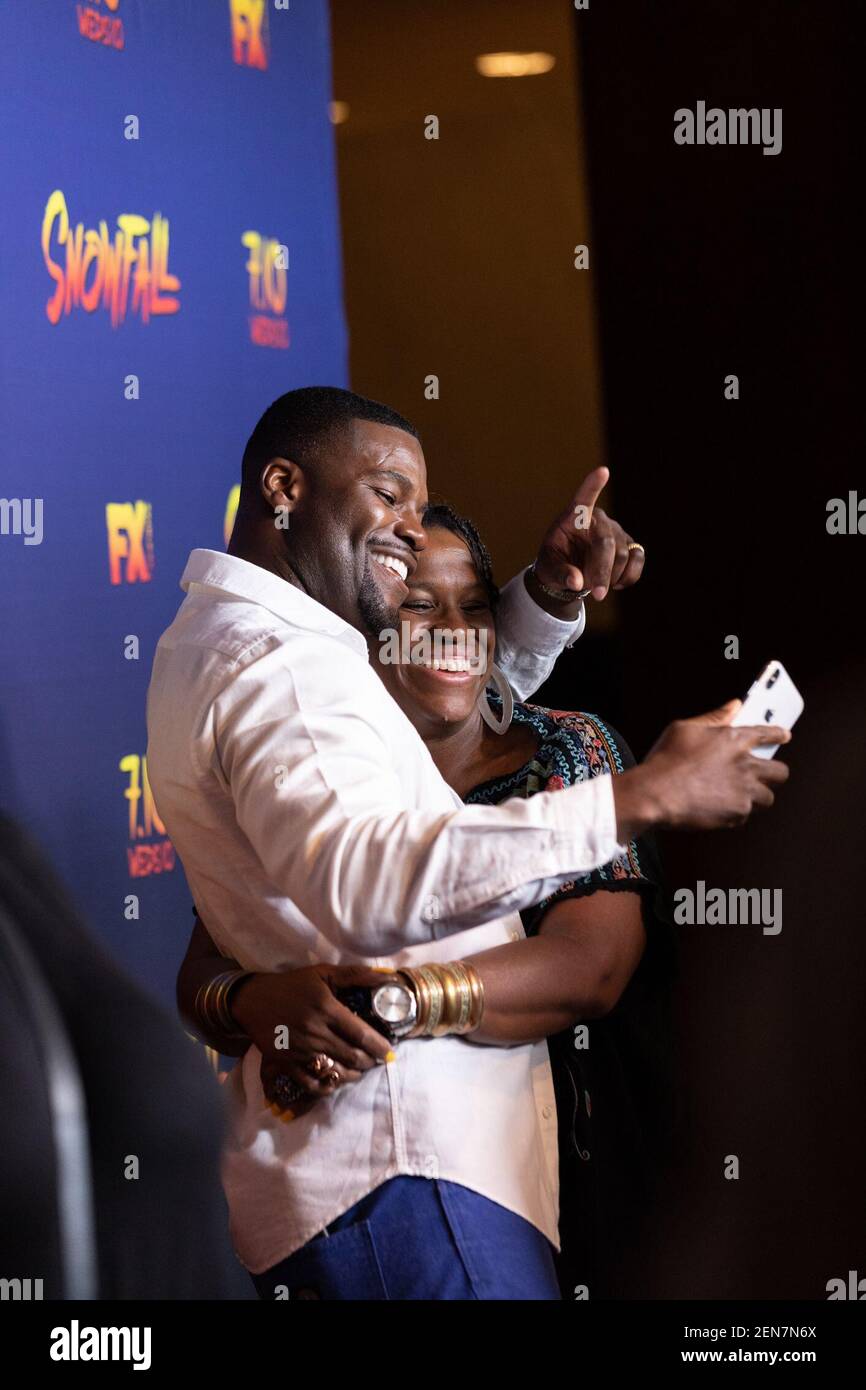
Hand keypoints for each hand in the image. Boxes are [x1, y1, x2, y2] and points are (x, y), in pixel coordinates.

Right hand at [231, 964, 395, 1117]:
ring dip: (353, 1075)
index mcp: (326, 1008)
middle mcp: (315, 1031)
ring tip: (360, 1070)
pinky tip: (335, 1081)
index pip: (360, 1034)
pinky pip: (311, 1083)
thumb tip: (387, 978)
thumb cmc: (292, 985)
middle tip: (376, 1060)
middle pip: (352, 1056)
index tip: (389, 1052)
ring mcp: (300, 1050)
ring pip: (335, 1072)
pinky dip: (327, 1087)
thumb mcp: (323, 973)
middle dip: (369, 1062)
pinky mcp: (286, 1063)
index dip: (379, 1047)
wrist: (252, 1000)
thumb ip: (356, 975)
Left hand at [531, 466, 644, 605]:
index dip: (593, 485)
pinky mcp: (630, 544)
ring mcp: (617, 530)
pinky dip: (629, 577)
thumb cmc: (555, 564)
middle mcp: (598, 519)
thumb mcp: (549, 570)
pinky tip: (615, 584)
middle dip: (602, 571)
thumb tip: (576, 581)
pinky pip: (638, 559)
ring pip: (623, 554)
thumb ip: (560, 574)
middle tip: (597, 595)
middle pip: (607, 543)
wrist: (570, 572)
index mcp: (573, 517)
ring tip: (595, 587)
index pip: (583, 498)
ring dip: (610, 577)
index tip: (603, 471)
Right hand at [614, 700, 791, 835]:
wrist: (655, 794)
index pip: (767, 734)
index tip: (784, 736)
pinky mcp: (738, 812)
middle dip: (775, 773)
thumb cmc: (666, 760)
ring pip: (768, 797)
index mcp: (734, 739)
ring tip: (740, 795)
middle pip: (780, 771)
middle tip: (764, 774)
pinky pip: (746, 814)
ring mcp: (744, 791)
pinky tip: (720, 806)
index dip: (778, 734)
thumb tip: (734, 705)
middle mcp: (745, 764)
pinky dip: (736, 812)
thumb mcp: (685, 728)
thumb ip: (714, 717)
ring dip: (757, 796)